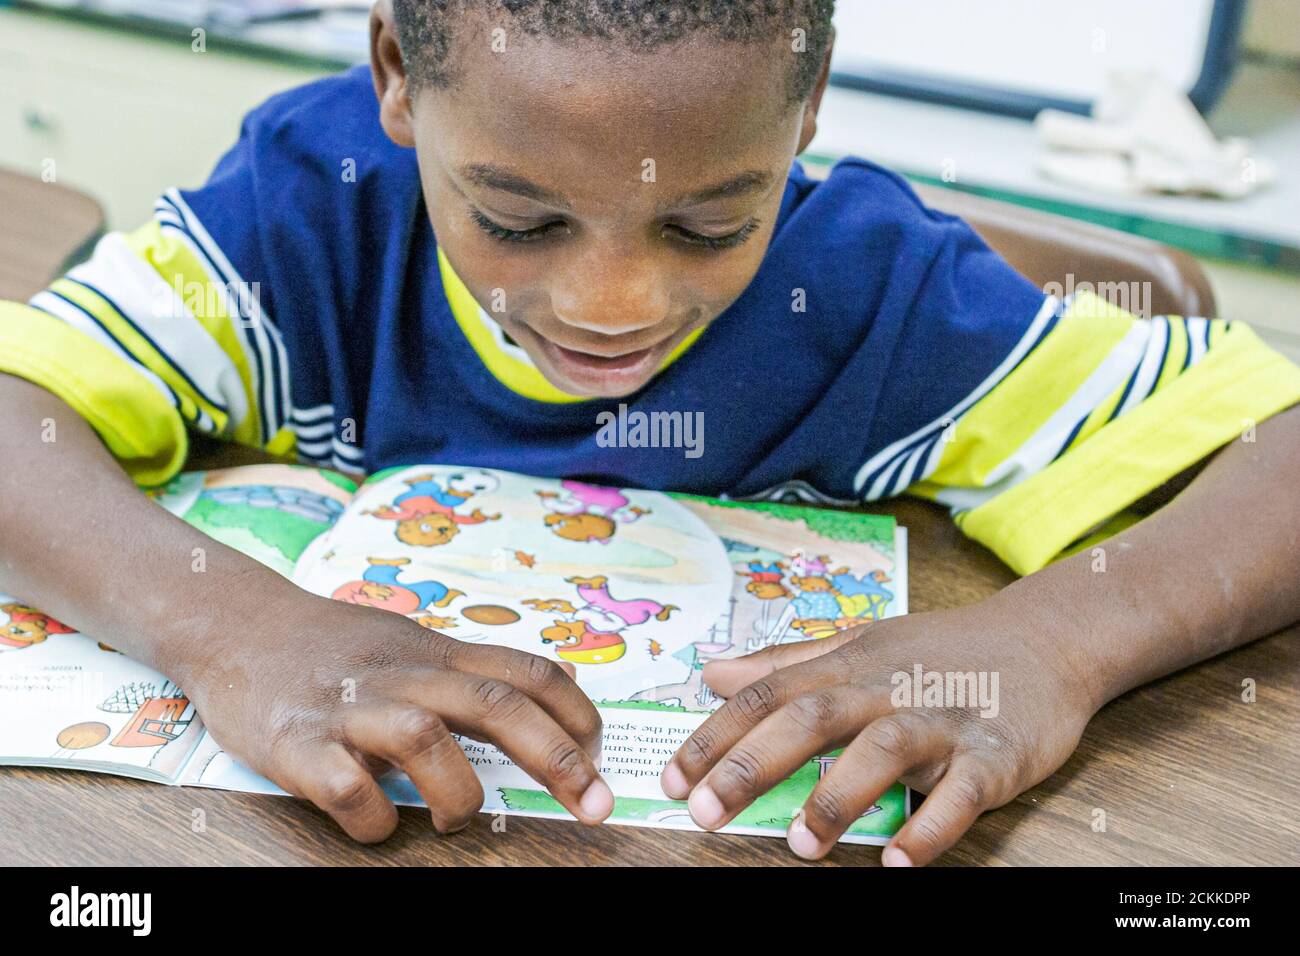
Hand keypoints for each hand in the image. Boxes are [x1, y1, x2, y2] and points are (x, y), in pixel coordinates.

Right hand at [170, 589, 610, 841]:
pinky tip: (379, 826)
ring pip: (424, 737)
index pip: (524, 671)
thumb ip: (472, 668)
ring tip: (457, 819)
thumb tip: (553, 685)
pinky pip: (344, 787)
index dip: (575, 712)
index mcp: (435, 654)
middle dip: (556, 757)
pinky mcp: (294, 743)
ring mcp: (348, 707)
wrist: (233, 623)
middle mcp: (401, 675)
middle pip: (494, 705)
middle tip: (595, 805)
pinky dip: (372, 816)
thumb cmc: (331, 645)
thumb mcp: (411, 642)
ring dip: (458, 790)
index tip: (603, 753)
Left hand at [659, 603, 1096, 863]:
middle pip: (811, 717)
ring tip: (800, 843)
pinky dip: (931, 826)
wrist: (1045, 637)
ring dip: (838, 795)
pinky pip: (961, 793)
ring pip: (882, 749)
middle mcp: (885, 688)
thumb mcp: (858, 642)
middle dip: (752, 764)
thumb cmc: (938, 649)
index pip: (768, 694)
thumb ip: (784, 661)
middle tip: (705, 812)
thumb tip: (712, 673)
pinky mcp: (994, 753)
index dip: (715, 734)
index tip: (670, 779)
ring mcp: (941, 720)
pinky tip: (899, 863)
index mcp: (848, 663)